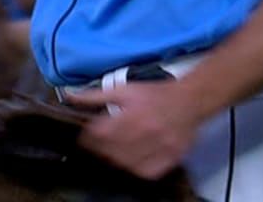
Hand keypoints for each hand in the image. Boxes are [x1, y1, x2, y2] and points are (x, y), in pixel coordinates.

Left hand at [66, 81, 204, 180]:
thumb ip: (96, 96)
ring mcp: (159, 147)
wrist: (190, 100)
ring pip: (126, 164)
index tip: (86, 137)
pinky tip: (133, 160)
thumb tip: (71, 98)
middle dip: (101, 148)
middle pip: (111, 151)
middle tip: (100, 144)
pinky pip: (146, 172)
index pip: (100, 134)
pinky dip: (135, 169)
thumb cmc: (157, 94)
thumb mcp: (125, 89)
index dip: (88, 137)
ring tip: (117, 150)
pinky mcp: (170, 158)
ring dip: (116, 159)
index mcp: (133, 114)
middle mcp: (146, 132)